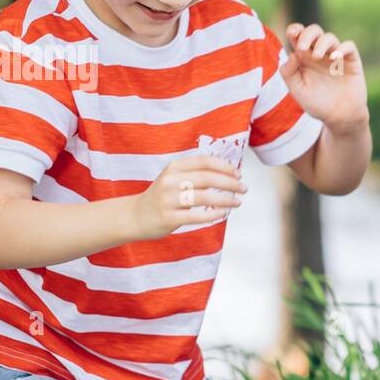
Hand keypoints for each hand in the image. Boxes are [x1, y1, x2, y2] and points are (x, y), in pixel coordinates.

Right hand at [132, 155, 246, 238]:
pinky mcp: (168, 217)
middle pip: (207, 178)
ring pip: (204, 197)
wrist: (136, 216)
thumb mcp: (174, 178)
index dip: (224, 166)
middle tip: (243, 188)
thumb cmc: (163, 196)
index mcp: (174, 167)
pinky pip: (196, 215)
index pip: (204, 162)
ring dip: (226, 199)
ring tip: (238, 202)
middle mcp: (170, 181)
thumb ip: (196, 173)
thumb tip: (228, 173)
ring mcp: (168, 199)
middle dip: (230, 183)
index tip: (238, 174)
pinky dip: (213, 214)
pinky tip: (223, 213)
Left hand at [282, 23, 368, 132]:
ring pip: (330, 37)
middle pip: (314, 31)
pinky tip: (334, 57)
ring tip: (317, 56)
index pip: (298, 35)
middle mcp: (320, 54)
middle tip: (302, 47)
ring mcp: (336, 57)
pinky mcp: (351, 62)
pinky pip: (349, 46)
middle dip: (307, 34)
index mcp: (304, 58)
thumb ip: (289, 73)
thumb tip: (291, 54)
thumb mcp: (298, 91)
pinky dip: (342, 48)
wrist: (340, 118)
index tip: (292, 34)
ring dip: (321, 43)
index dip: (295, 29)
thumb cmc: (317, 104)